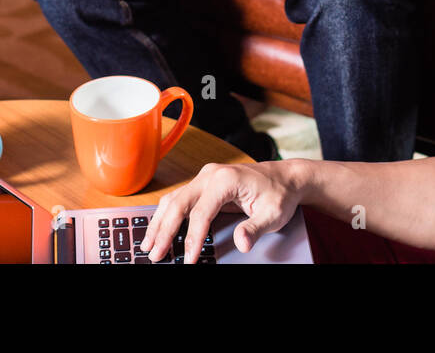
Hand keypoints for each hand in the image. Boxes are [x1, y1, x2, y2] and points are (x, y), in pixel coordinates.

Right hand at [141, 162, 302, 263]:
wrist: (285, 178)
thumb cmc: (279, 194)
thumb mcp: (273, 214)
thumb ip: (254, 228)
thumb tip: (242, 243)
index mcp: (225, 180)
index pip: (201, 213)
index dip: (193, 239)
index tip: (189, 259)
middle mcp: (211, 175)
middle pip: (179, 204)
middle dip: (164, 231)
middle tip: (154, 254)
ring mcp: (205, 177)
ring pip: (174, 199)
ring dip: (160, 222)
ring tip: (149, 244)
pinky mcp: (204, 183)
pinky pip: (180, 198)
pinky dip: (167, 214)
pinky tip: (160, 228)